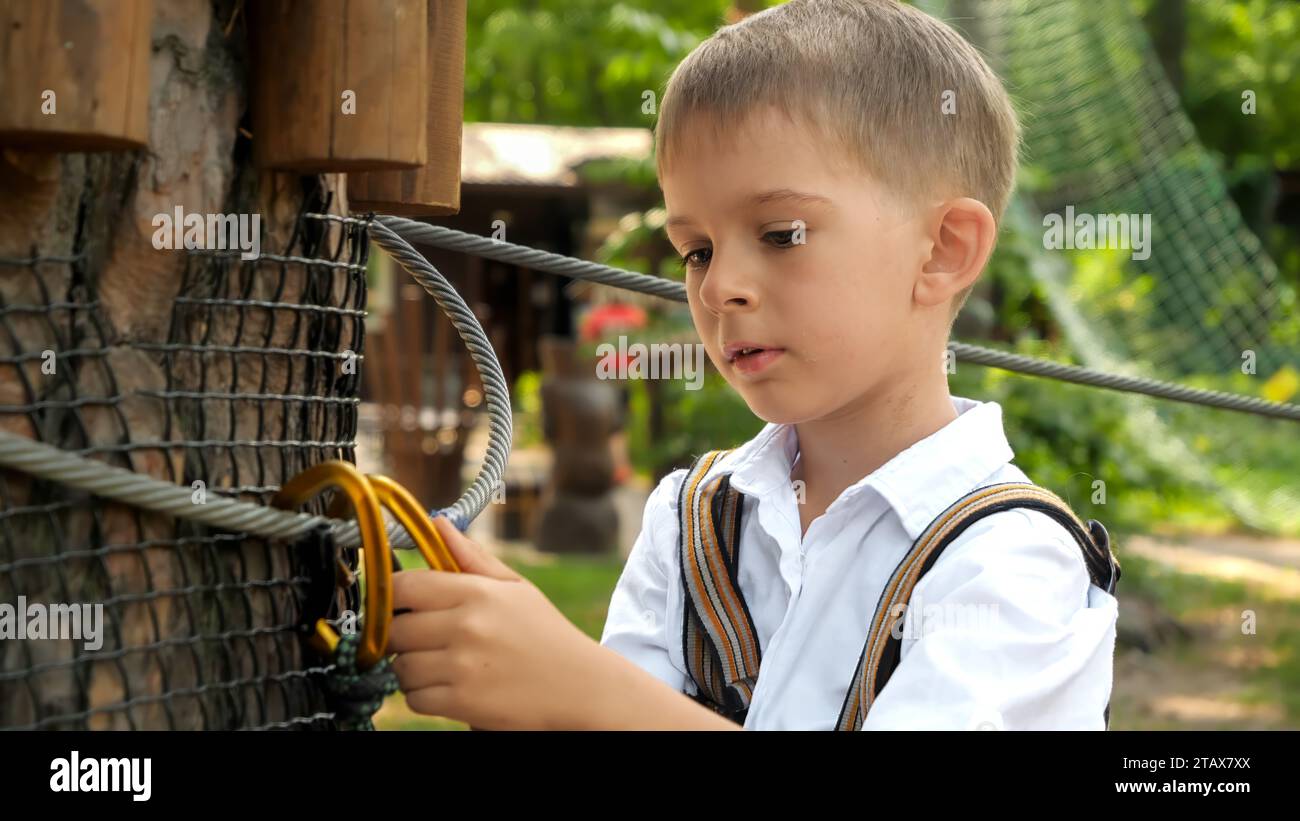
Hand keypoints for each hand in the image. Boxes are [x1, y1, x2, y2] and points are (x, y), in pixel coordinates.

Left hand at [387, 517, 601, 729]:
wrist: (579, 686)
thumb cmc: (544, 633)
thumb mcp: (516, 588)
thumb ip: (471, 558)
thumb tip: (438, 524)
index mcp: (476, 592)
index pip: (404, 587)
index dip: (394, 597)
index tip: (402, 607)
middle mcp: (466, 626)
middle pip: (395, 630)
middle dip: (402, 637)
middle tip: (423, 641)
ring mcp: (462, 666)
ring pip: (401, 667)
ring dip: (411, 670)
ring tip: (439, 666)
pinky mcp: (462, 702)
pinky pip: (414, 699)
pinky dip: (424, 697)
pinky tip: (448, 688)